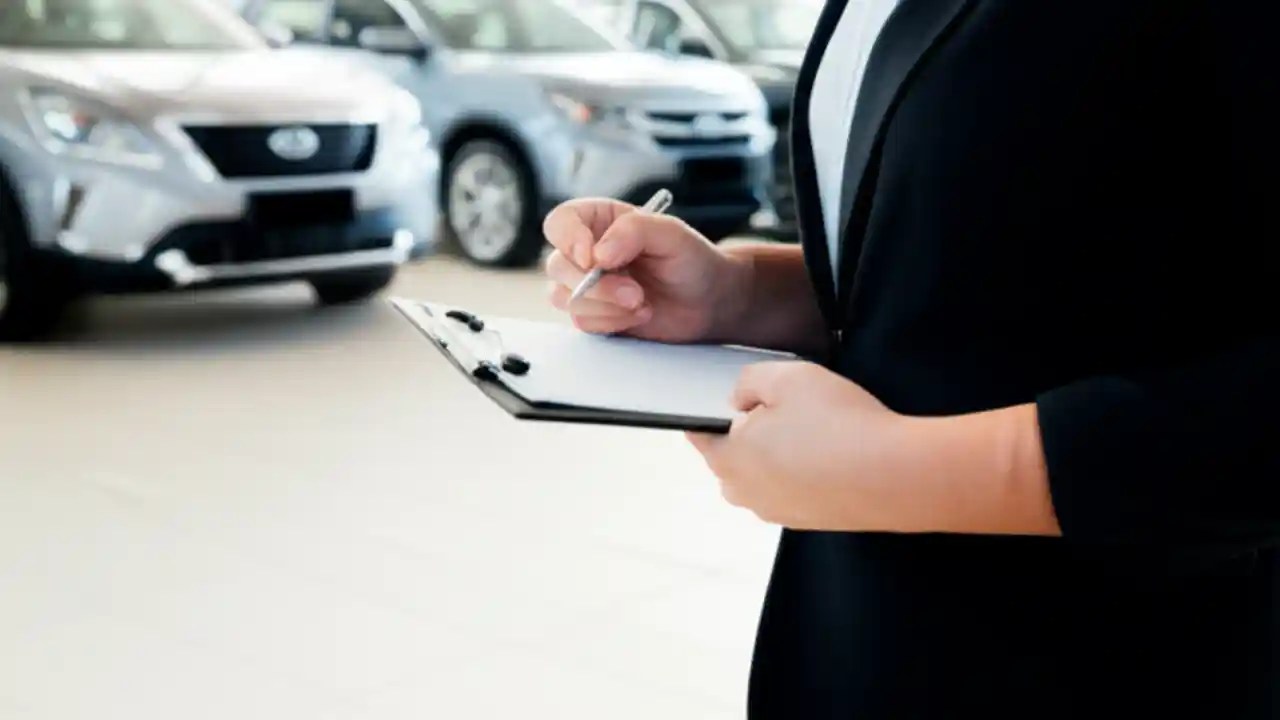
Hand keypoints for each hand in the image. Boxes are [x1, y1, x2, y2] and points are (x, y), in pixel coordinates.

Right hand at [543, 198, 747, 342]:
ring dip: (605, 306)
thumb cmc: (691, 260)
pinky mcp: (595, 313)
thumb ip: (633, 231)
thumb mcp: (671, 233)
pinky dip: (613, 322)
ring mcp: (588, 284)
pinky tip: (640, 314)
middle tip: (634, 292)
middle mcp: (588, 251)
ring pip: (564, 297)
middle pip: (558, 265)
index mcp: (600, 220)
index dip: (568, 239)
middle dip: (596, 285)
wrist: (708, 301)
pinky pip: (583, 321)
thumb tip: (597, 254)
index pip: (560, 222)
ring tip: (642, 302)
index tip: (592, 258)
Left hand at [687, 362, 927, 531]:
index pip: (700, 436)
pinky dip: (801, 475)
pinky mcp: (809, 521)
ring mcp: (778, 512)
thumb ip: (748, 382)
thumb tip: (738, 399)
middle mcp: (747, 493)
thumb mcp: (787, 377)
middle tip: (779, 412)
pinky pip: (792, 491)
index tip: (720, 405)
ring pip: (762, 478)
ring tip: (809, 433)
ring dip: (774, 458)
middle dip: (745, 437)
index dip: (709, 416)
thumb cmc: (838, 424)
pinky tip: (828, 455)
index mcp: (730, 459)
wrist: (894, 475)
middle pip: (730, 460)